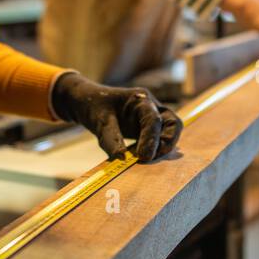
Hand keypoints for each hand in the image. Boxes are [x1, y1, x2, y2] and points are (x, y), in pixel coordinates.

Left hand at [51, 71, 182, 161]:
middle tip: (153, 158)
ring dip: (163, 146)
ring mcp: (151, 117)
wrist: (86, 102)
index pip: (153, 119)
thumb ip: (110, 139)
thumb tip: (121, 159)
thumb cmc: (93, 106)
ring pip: (170, 131)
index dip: (151, 139)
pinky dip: (156, 149)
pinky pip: (159, 139)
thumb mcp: (99, 121)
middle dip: (168, 141)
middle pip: (172, 123)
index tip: (144, 157)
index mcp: (140, 99)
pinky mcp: (147, 129)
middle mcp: (150, 107)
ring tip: (148, 159)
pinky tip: (145, 158)